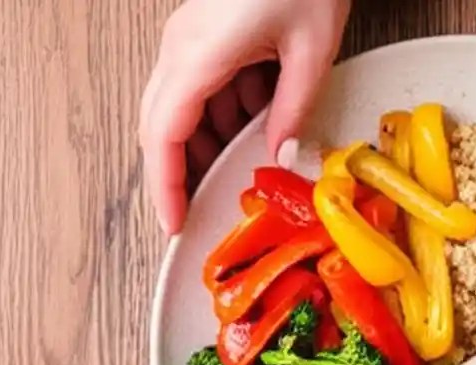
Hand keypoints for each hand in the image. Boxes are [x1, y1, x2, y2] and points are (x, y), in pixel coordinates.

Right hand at [139, 0, 351, 234]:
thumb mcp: (312, 52)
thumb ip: (293, 111)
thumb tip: (281, 157)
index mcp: (199, 55)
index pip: (164, 136)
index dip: (165, 185)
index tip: (172, 223)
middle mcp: (182, 46)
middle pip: (162, 125)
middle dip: (179, 172)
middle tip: (199, 211)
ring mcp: (189, 36)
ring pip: (181, 107)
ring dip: (206, 141)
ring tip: (239, 171)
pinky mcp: (205, 30)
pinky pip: (201, 84)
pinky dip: (221, 113)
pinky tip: (256, 124)